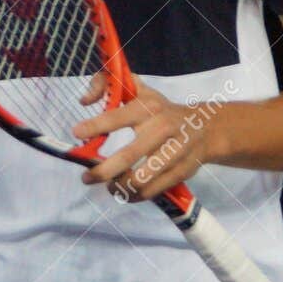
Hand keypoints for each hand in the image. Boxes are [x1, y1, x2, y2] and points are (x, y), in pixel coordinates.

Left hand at [74, 80, 218, 202]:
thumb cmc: (161, 109)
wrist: (205, 127)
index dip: (97, 125)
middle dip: (103, 170)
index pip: (120, 116)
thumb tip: (84, 100)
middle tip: (86, 177)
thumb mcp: (140, 90)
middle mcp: (163, 128)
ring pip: (142, 179)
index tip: (76, 133)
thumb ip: (109, 85)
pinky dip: (134, 196)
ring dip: (119, 187)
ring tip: (108, 185)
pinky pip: (153, 191)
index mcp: (149, 107)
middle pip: (130, 155)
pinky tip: (125, 191)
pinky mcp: (182, 171)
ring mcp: (175, 152)